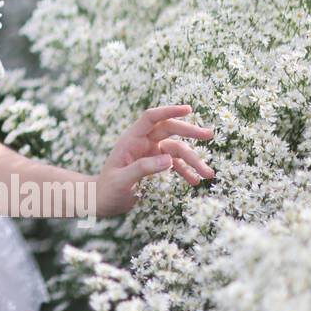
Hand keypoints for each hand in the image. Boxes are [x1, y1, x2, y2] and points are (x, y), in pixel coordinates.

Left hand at [94, 104, 215, 216]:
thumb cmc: (107, 190)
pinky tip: (195, 181)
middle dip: (189, 132)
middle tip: (209, 135)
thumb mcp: (122, 181)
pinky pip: (175, 165)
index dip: (169, 111)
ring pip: (176, 150)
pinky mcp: (155, 166)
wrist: (101, 201)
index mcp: (131, 140)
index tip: (189, 110)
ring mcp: (150, 154)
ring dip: (193, 161)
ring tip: (209, 175)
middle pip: (169, 130)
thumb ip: (142, 168)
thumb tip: (169, 159)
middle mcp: (142, 143)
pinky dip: (186, 172)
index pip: (151, 118)